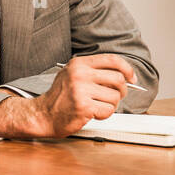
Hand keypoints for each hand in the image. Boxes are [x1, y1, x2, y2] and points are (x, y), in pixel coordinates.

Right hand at [1, 54, 135, 137]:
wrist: (43, 114)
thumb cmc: (61, 97)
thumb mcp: (73, 75)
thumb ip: (94, 72)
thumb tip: (124, 76)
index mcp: (78, 64)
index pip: (112, 60)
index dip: (128, 69)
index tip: (132, 78)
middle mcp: (79, 74)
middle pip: (118, 79)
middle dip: (121, 91)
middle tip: (112, 96)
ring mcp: (80, 90)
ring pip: (115, 97)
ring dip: (111, 105)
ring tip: (97, 106)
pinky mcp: (83, 106)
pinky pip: (108, 110)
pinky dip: (104, 115)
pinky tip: (92, 113)